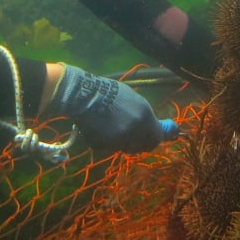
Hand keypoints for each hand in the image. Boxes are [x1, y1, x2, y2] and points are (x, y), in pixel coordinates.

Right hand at [45, 64, 170, 152]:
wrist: (83, 94)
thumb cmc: (110, 91)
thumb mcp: (134, 99)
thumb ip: (144, 116)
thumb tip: (153, 126)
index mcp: (144, 116)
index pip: (156, 138)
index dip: (154, 140)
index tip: (152, 140)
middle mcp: (134, 130)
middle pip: (141, 146)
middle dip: (137, 143)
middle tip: (130, 135)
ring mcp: (118, 140)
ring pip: (124, 147)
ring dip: (121, 142)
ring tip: (111, 127)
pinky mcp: (103, 146)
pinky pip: (109, 147)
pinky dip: (106, 142)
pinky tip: (100, 128)